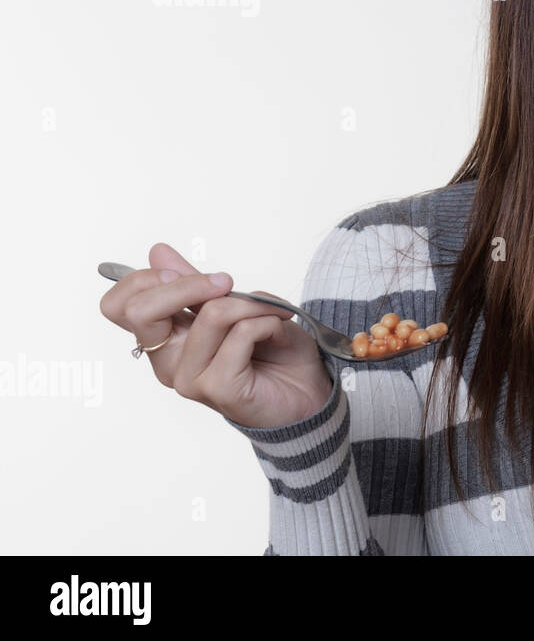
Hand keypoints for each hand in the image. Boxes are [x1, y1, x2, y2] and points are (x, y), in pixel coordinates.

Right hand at [99, 242, 334, 427]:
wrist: (307, 389)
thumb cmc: (272, 350)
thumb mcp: (232, 304)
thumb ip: (193, 283)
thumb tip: (158, 252)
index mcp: (163, 338)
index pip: (118, 305)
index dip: (147, 278)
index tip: (190, 273)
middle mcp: (167, 362)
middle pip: (141, 310)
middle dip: (191, 283)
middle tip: (228, 283)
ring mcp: (189, 379)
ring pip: (211, 315)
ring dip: (251, 304)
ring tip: (273, 314)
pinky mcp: (218, 389)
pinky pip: (242, 334)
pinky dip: (268, 323)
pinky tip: (277, 334)